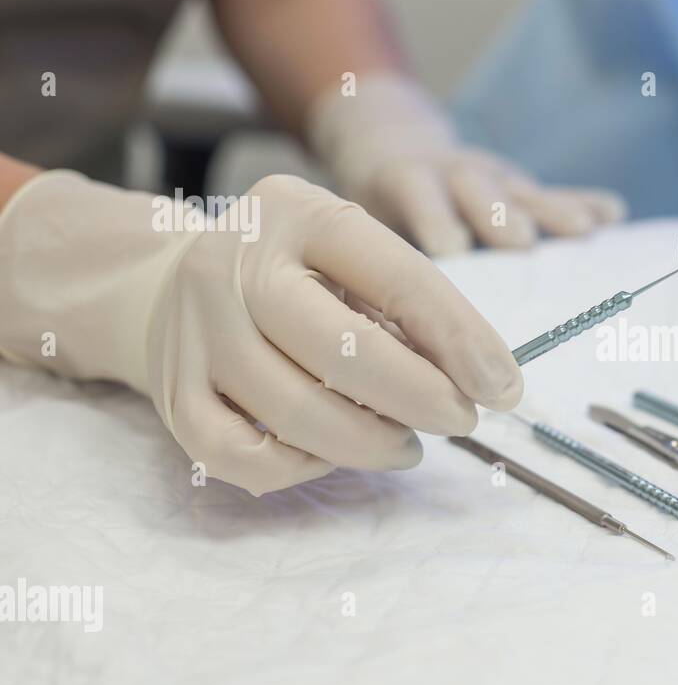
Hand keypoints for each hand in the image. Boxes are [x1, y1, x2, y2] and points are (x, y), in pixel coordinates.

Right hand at [0, 171, 521, 494]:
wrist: (165, 283)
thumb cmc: (292, 273)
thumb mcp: (349, 256)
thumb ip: (410, 305)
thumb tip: (486, 379)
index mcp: (299, 214)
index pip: (400, 277)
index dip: (462, 340)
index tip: (505, 387)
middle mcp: (235, 265)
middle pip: (341, 350)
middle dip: (419, 398)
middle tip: (460, 420)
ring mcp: (195, 332)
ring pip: (296, 414)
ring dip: (370, 444)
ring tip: (404, 444)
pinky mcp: (172, 394)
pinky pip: (244, 458)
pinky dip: (301, 469)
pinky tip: (331, 454)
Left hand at [306, 73, 624, 253]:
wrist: (395, 148)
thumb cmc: (379, 211)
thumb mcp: (364, 222)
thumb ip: (380, 261)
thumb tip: (386, 328)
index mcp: (406, 183)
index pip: (419, 197)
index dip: (435, 221)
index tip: (450, 250)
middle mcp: (454, 176)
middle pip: (478, 191)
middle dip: (499, 216)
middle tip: (520, 242)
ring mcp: (494, 180)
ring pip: (522, 193)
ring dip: (550, 213)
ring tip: (581, 232)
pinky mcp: (522, 188)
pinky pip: (558, 195)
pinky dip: (586, 205)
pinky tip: (615, 216)